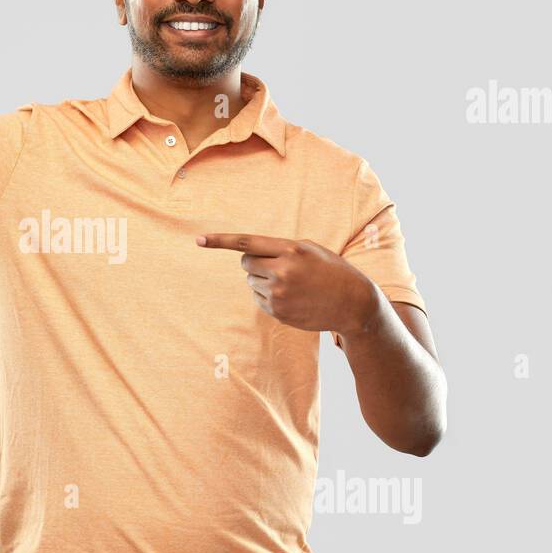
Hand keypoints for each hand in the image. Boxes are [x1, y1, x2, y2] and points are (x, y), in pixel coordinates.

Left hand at [195, 232, 381, 334]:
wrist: (352, 303)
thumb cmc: (330, 270)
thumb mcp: (309, 249)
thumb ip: (278, 248)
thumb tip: (245, 256)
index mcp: (290, 249)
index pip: (247, 243)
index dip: (220, 241)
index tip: (198, 240)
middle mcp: (282, 271)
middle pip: (245, 263)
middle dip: (255, 263)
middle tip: (277, 265)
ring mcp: (279, 294)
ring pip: (251, 282)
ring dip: (263, 280)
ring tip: (291, 283)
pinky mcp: (278, 312)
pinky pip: (259, 299)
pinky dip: (269, 296)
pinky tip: (292, 297)